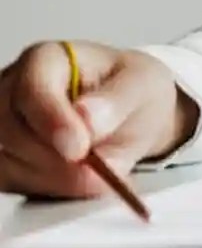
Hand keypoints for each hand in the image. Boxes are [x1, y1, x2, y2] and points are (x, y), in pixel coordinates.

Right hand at [0, 41, 197, 197]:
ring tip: (99, 177)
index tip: (79, 148)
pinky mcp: (7, 156)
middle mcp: (14, 88)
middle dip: (56, 159)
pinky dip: (48, 189)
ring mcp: (6, 124)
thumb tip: (88, 119)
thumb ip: (117, 101)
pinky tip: (81, 183)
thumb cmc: (132, 89)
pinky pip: (12, 181)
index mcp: (46, 59)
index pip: (33, 88)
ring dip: (54, 178)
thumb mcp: (142, 85)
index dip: (52, 120)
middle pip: (12, 129)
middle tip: (97, 174)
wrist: (131, 111)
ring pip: (7, 160)